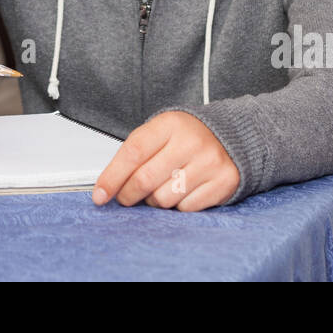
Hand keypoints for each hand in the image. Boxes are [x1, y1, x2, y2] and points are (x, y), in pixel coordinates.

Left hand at [91, 111, 239, 211]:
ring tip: (160, 188)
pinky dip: (177, 205)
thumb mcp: (160, 132)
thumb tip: (109, 185)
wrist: (233, 136)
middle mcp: (191, 142)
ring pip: (163, 198)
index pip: (133, 152)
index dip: (112, 177)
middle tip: (125, 197)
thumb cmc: (188, 136)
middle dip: (128, 195)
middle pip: (145, 179)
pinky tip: (181, 191)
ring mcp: (209, 163)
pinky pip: (185, 208)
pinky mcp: (223, 182)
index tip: (100, 194)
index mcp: (170, 124)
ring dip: (154, 201)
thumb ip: (136, 153)